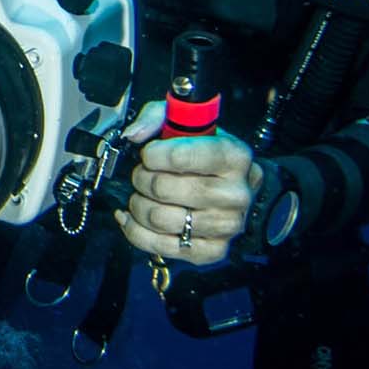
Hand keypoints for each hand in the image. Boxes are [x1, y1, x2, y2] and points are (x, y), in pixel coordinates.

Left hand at [113, 106, 258, 265]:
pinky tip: (133, 216)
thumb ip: (156, 117)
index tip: (148, 153)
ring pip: (158, 219)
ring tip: (141, 194)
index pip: (179, 157)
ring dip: (137, 204)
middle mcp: (235, 194)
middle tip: (143, 174)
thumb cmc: (203, 151)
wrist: (233, 186)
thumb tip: (134, 135)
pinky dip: (135, 230)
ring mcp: (226, 226)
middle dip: (141, 178)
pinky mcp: (212, 251)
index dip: (152, 154)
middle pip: (163, 189)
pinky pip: (159, 246)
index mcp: (234, 156)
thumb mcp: (184, 122)